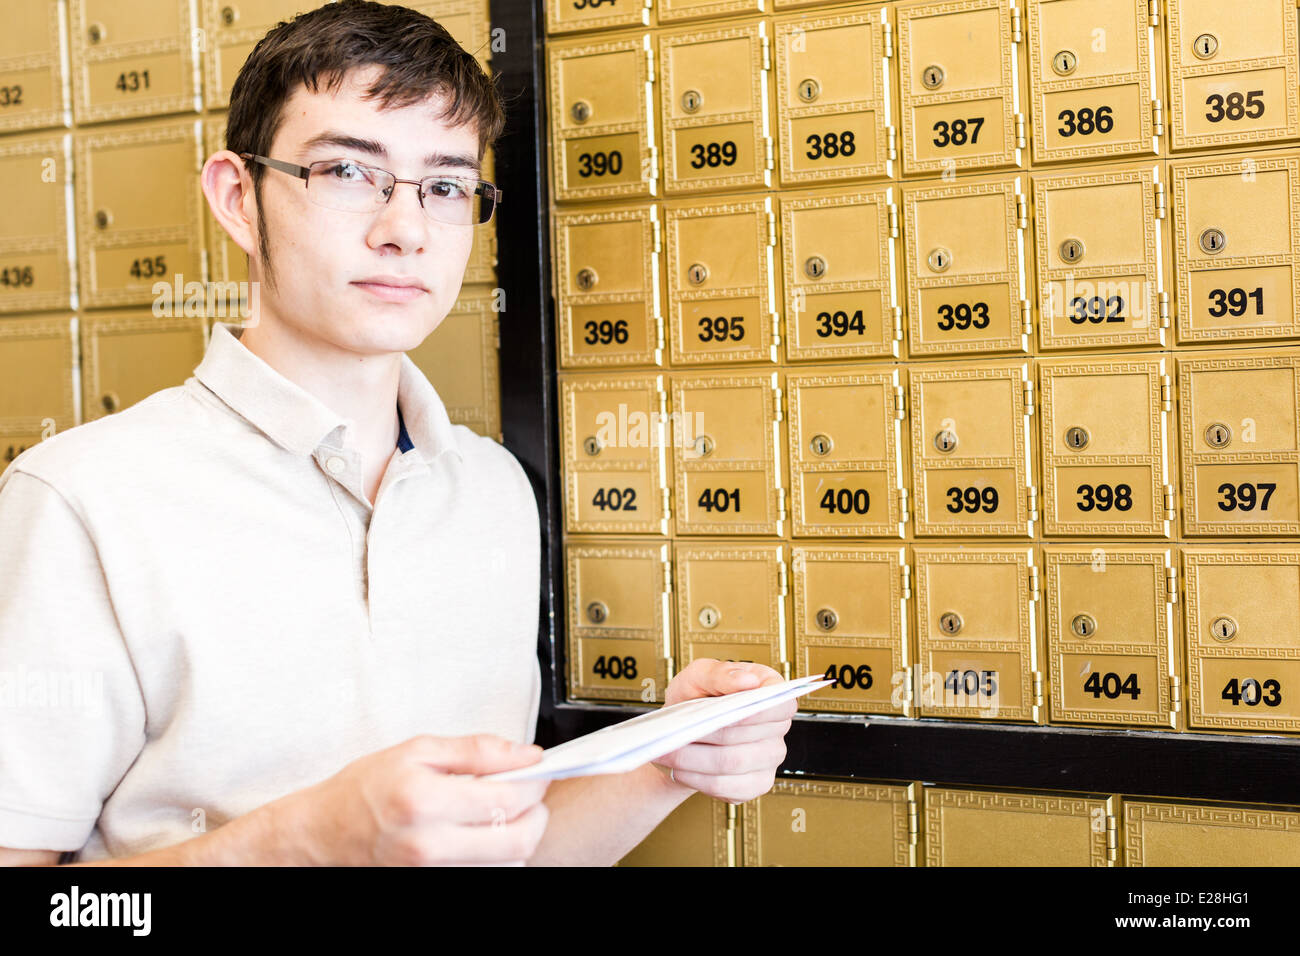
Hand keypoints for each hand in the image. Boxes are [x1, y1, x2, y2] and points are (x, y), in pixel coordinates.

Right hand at [292, 734, 549, 864]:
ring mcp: (431, 874)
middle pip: (518, 840)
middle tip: (529, 795)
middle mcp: (429, 846)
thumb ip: (476, 751)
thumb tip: (525, 754)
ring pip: (508, 863)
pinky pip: (487, 876)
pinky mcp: (433, 886)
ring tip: (501, 814)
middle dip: (537, 814)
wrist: (321, 834)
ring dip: (518, 837)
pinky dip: (497, 857)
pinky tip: (484, 837)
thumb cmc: (364, 790)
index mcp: (424, 801)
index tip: (537, 771)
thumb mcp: (416, 752)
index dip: (535, 783)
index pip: (507, 799)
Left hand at [651, 659, 794, 803]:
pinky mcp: (755, 784)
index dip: (753, 710)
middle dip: (706, 732)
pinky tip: (681, 769)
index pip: (779, 705)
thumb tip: (747, 680)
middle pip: (747, 735)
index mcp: (771, 692)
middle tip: (676, 731)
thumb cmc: (694, 698)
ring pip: (733, 763)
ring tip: (670, 750)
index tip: (722, 708)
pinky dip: (697, 779)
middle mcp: (777, 726)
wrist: (680, 731)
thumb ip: (720, 673)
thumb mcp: (698, 676)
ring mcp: (770, 758)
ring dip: (694, 758)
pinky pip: (726, 787)